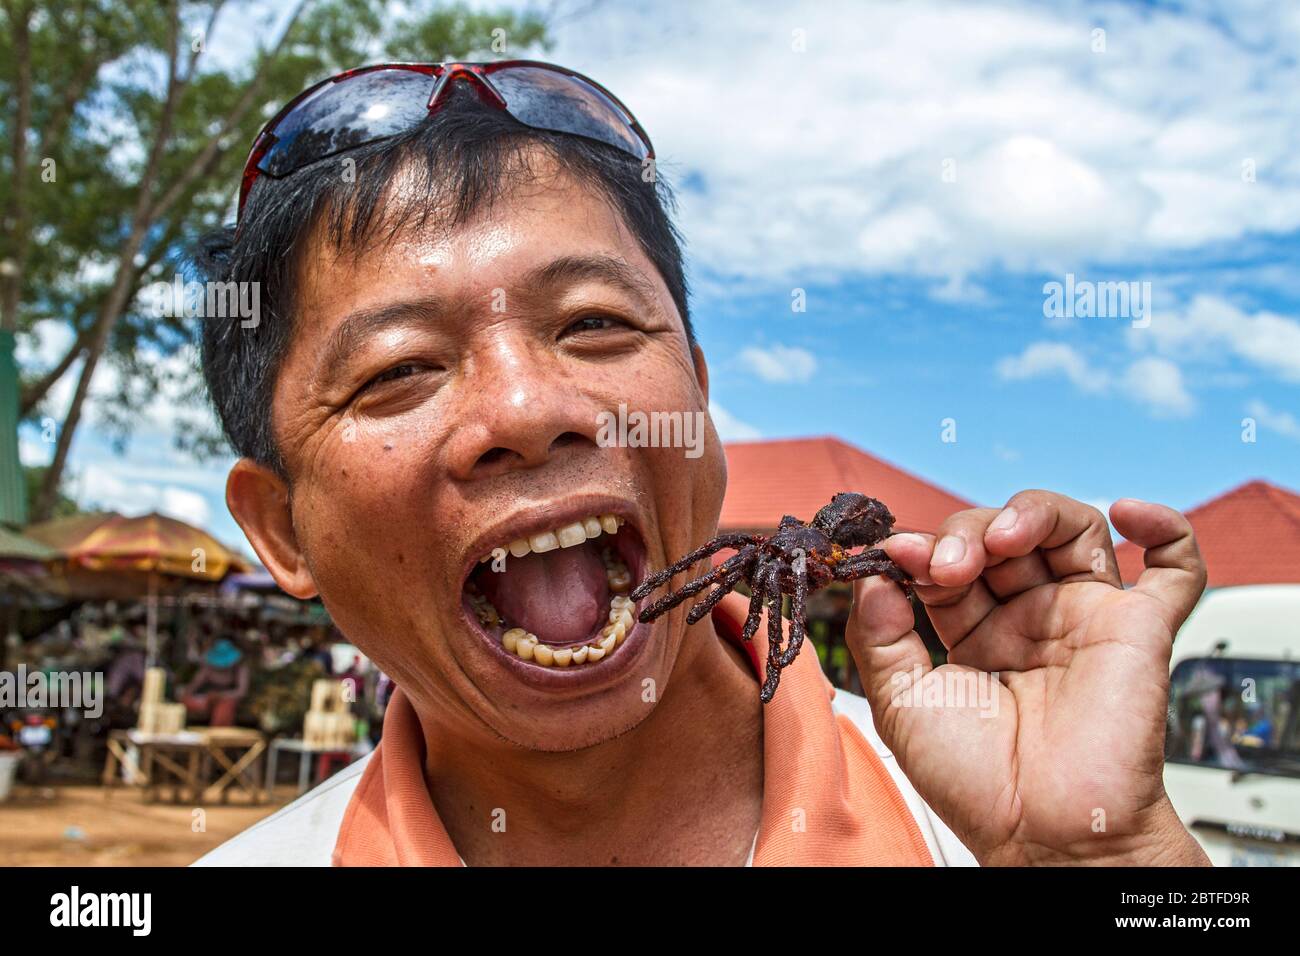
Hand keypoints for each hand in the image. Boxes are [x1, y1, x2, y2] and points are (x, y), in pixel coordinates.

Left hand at [846, 491, 1209, 865]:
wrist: (1043, 833)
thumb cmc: (975, 783)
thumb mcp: (900, 701)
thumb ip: (878, 632)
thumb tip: (874, 573)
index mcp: (974, 633)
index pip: (949, 562)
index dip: (921, 550)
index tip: (896, 555)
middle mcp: (1030, 619)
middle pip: (1003, 536)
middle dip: (967, 533)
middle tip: (946, 564)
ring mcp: (1085, 618)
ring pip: (1070, 529)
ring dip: (1032, 514)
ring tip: (1002, 540)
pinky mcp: (1140, 629)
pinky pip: (1175, 569)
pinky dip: (1165, 528)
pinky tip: (1130, 512)